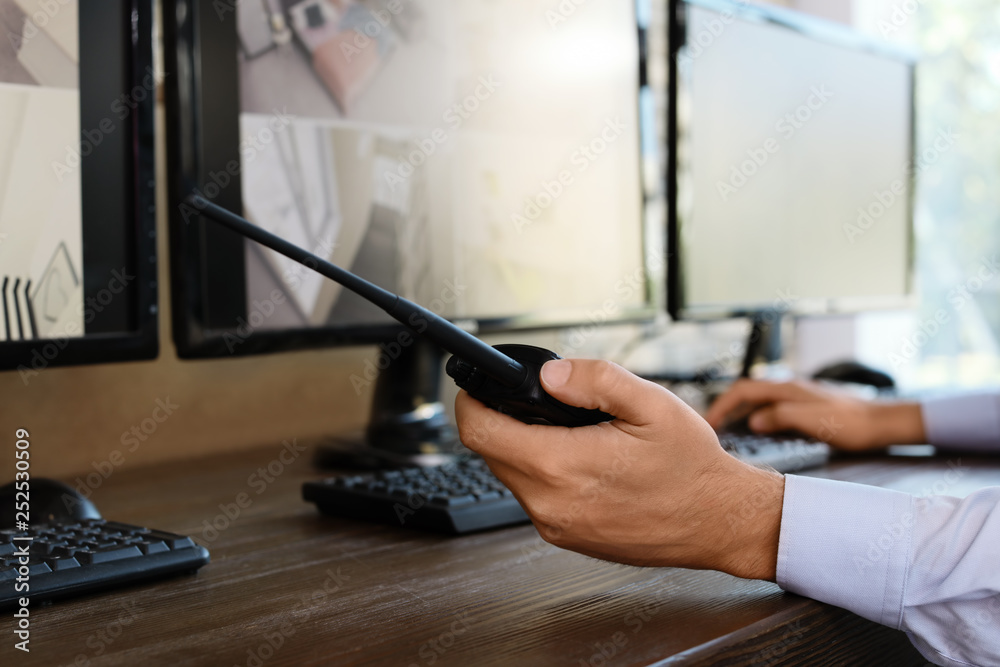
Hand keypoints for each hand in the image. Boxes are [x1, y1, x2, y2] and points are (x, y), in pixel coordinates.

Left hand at [455, 359, 784, 580]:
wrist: (719, 522)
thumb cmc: (690, 468)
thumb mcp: (650, 404)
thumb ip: (594, 380)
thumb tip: (550, 374)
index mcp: (562, 466)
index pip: (479, 432)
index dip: (470, 403)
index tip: (476, 387)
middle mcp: (550, 503)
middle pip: (490, 454)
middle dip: (500, 422)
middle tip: (531, 401)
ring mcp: (556, 526)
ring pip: (510, 477)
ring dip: (522, 448)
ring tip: (562, 429)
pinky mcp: (566, 538)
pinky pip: (533, 498)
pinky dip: (541, 473)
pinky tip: (575, 459)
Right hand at [704, 379, 925, 450]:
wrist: (883, 423)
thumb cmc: (852, 423)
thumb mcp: (812, 421)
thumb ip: (779, 417)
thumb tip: (753, 421)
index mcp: (787, 388)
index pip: (743, 389)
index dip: (722, 404)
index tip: (710, 422)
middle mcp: (789, 388)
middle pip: (748, 394)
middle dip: (727, 408)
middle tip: (714, 428)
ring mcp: (797, 397)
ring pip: (760, 402)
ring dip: (742, 414)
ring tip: (731, 432)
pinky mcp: (805, 407)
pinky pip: (773, 410)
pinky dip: (759, 419)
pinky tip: (761, 434)